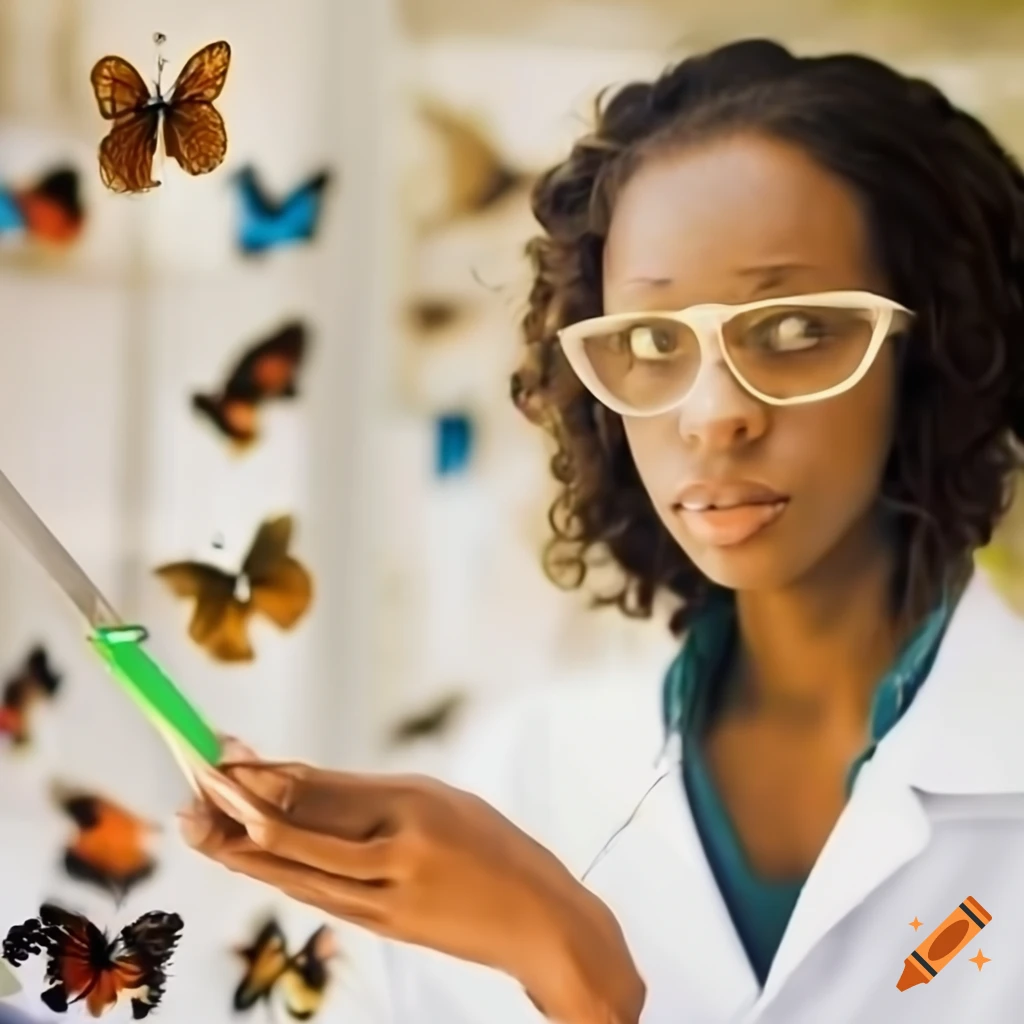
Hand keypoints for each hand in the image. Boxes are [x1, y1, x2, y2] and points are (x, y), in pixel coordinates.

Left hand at [179, 741, 644, 1023]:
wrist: (538, 921)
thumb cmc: (493, 847)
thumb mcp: (437, 799)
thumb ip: (366, 795)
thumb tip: (292, 780)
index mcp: (412, 806)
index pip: (318, 787)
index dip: (260, 773)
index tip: (220, 754)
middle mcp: (392, 855)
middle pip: (293, 830)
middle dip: (233, 806)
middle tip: (190, 783)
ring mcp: (383, 900)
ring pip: (293, 869)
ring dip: (239, 844)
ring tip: (196, 822)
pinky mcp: (380, 928)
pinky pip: (316, 893)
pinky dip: (276, 870)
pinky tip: (249, 856)